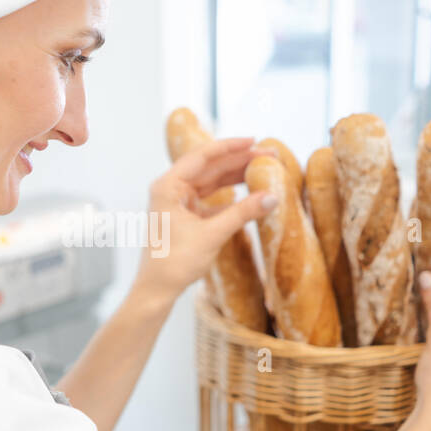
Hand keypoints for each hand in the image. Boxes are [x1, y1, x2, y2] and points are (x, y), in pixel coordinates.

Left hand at [132, 138, 276, 302]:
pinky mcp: (185, 215)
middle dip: (239, 160)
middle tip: (269, 155)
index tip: (254, 140)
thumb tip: (273, 196)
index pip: (202, 156)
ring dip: (236, 175)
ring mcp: (177, 201)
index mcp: (168, 186)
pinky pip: (210, 197)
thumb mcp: (212, 234)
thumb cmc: (175, 262)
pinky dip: (230, 194)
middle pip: (209, 166)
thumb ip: (243, 213)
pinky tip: (249, 190)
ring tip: (263, 168)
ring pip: (211, 180)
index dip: (230, 146)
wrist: (157, 289)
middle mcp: (170, 188)